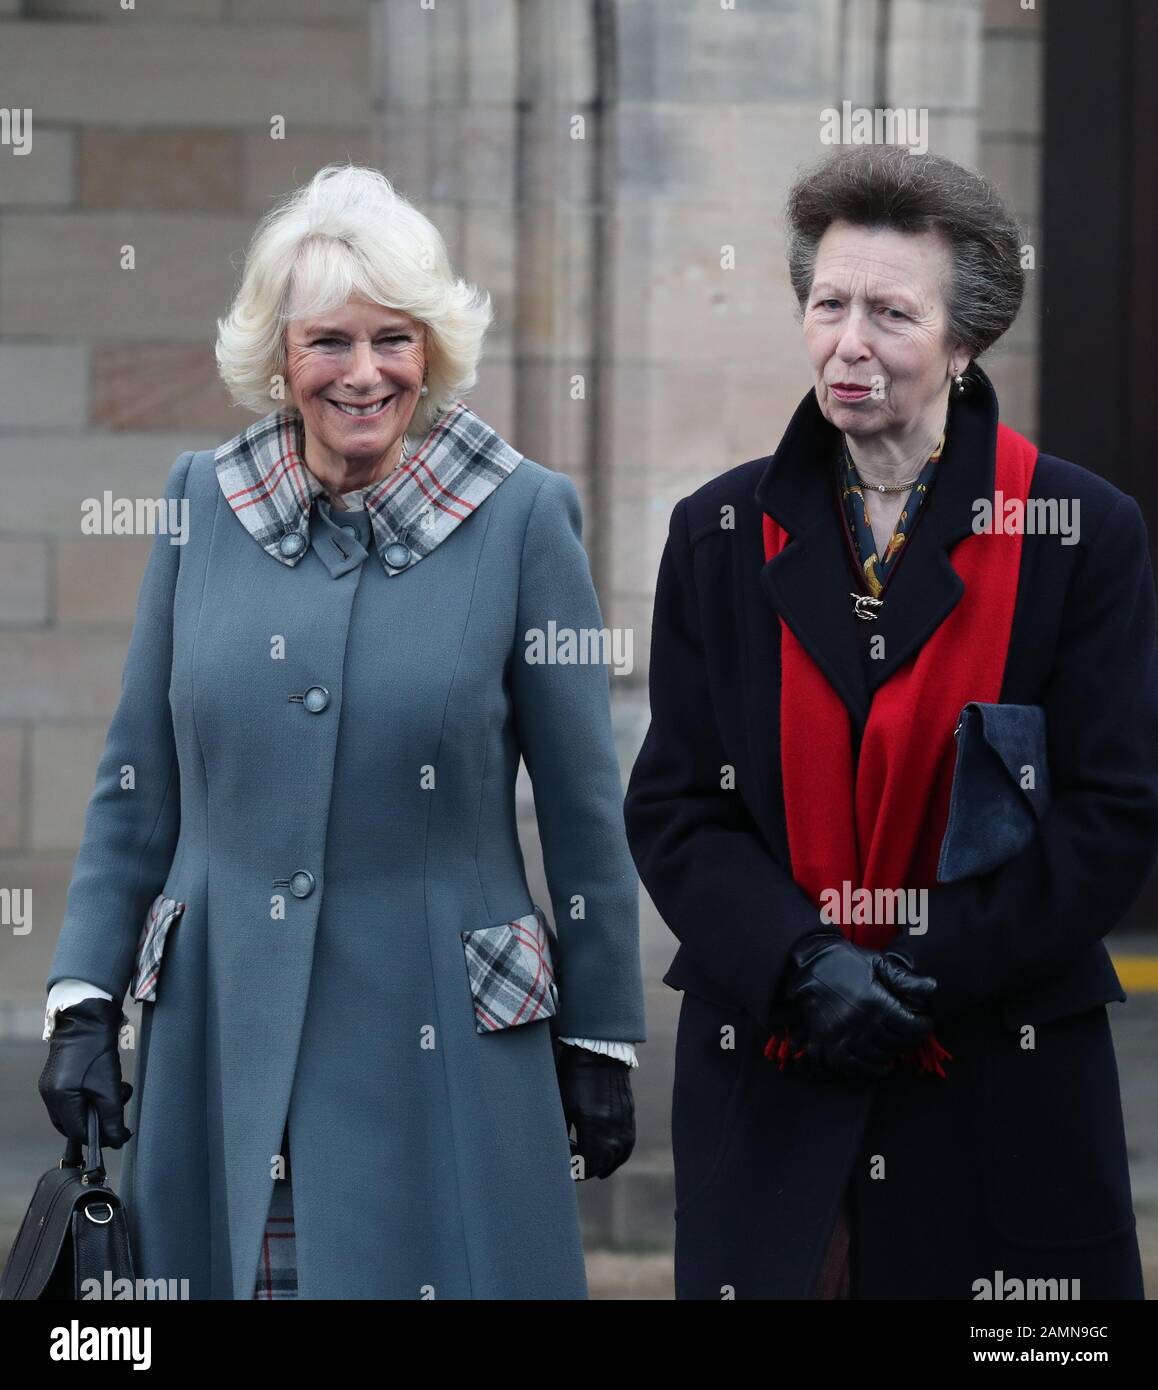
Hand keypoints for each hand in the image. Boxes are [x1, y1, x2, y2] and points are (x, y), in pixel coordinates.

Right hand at [38, 998, 132, 1147]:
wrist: (88, 1019)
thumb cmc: (97, 1049)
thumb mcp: (109, 1087)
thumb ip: (112, 1117)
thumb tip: (117, 1140)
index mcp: (59, 1098)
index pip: (78, 1132)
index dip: (100, 1137)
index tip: (120, 1135)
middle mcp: (50, 1095)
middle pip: (74, 1124)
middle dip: (99, 1122)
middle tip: (119, 1113)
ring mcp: (51, 1086)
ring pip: (76, 1111)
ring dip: (98, 1108)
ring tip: (118, 1092)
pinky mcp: (58, 1078)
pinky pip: (74, 1098)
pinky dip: (92, 1097)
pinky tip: (108, 1086)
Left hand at [555, 1045, 635, 1178]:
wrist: (600, 1053)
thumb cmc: (575, 1077)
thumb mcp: (563, 1106)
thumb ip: (562, 1134)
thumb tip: (559, 1155)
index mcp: (595, 1129)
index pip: (586, 1165)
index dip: (573, 1169)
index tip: (563, 1166)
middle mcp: (614, 1132)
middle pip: (601, 1165)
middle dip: (585, 1168)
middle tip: (571, 1165)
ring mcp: (625, 1126)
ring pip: (614, 1159)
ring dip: (600, 1165)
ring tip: (587, 1164)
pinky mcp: (630, 1119)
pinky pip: (625, 1148)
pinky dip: (615, 1156)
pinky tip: (607, 1159)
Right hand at [782, 931, 936, 1080]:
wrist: (808, 962)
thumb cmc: (846, 960)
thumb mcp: (877, 962)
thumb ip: (905, 978)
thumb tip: (933, 987)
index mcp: (873, 1002)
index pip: (908, 1026)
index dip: (923, 1027)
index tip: (926, 1023)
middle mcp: (857, 1022)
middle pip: (894, 1044)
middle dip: (909, 1040)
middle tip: (912, 1033)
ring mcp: (840, 1035)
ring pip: (875, 1058)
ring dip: (891, 1055)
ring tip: (897, 1047)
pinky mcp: (825, 1042)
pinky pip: (850, 1066)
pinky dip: (867, 1070)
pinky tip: (879, 1066)